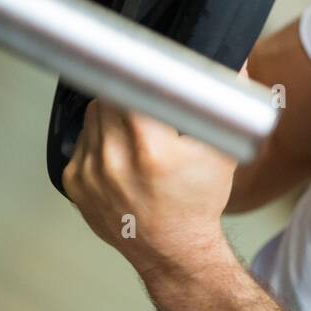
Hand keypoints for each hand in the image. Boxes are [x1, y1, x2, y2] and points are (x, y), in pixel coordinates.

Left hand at [62, 78, 243, 283]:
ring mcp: (89, 173)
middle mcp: (113, 159)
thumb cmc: (200, 201)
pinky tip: (122, 157)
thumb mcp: (222, 152)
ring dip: (112, 116)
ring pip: (92, 116)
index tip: (146, 72)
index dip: (139, 75)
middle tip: (149, 105)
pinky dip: (99, 141)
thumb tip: (234, 60)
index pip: (131, 85)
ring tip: (137, 134)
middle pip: (109, 96)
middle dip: (129, 95)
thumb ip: (226, 102)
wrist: (174, 250)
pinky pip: (81, 142)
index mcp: (151, 147)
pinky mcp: (75, 183)